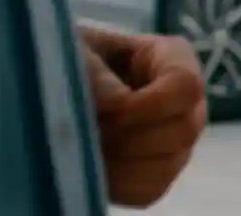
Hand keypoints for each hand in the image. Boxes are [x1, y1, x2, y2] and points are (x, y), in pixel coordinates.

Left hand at [81, 28, 206, 206]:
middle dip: (130, 135)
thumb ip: (96, 72)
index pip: (187, 86)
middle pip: (183, 130)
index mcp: (175, 59)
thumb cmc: (70, 58)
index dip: (151, 104)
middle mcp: (186, 101)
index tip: (109, 111)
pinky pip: (149, 190)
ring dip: (120, 162)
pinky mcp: (157, 174)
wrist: (53, 89)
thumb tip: (118, 104)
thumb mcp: (75, 51)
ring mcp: (177, 141)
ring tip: (87, 143)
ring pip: (167, 165)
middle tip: (90, 127)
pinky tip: (93, 163)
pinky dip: (117, 184)